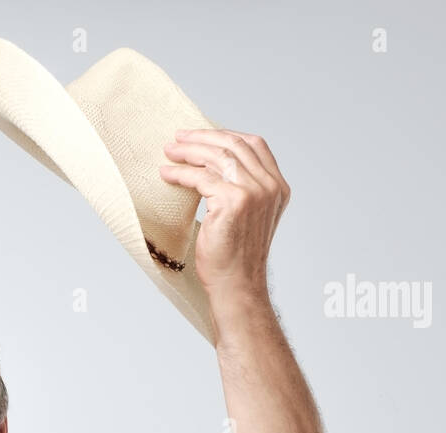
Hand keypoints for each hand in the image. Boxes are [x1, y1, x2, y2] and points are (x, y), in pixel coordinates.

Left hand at [159, 128, 290, 307]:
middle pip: (234, 145)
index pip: (255, 145)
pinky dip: (181, 173)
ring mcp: (254, 192)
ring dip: (189, 151)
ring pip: (217, 156)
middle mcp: (270, 186)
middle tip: (178, 139)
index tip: (200, 135)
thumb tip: (213, 164)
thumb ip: (242, 188)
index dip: (225, 134)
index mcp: (278, 187)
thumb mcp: (247, 215)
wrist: (236, 284)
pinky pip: (201, 177)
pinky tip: (167, 174)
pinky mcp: (233, 201)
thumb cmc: (235, 255)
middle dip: (202, 138)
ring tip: (170, 151)